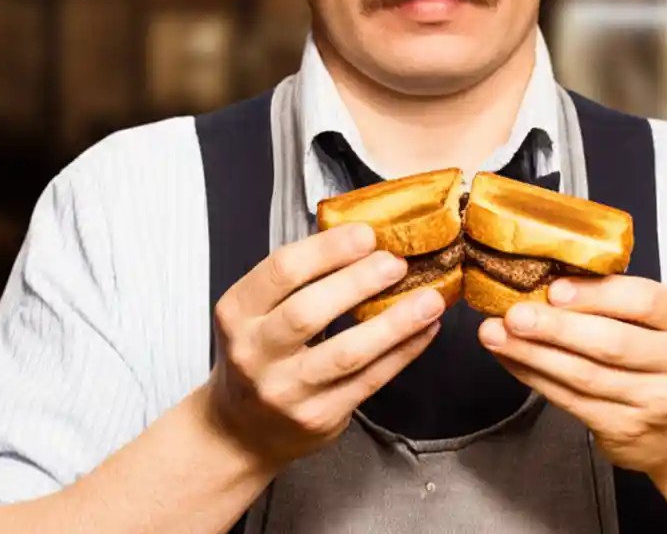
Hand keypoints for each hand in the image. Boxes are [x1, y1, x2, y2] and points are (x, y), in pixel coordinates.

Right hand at [205, 223, 444, 469]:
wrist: (240, 431)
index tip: (365, 235)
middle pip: (309, 310)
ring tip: (429, 299)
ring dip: (394, 322)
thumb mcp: (255, 313)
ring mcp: (286, 390)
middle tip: (396, 263)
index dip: (327, 249)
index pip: (282, 271)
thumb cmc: (259, 358)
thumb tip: (364, 240)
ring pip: (347, 352)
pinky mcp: (318, 417)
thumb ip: (298, 280)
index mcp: (237, 313)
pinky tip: (423, 330)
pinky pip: (369, 380)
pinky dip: (402, 352)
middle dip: (359, 282)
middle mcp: (255, 353)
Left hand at [478, 276, 666, 472]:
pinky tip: (510, 358)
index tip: (554, 289)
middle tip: (514, 314)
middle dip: (556, 328)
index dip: (597, 295)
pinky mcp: (625, 430)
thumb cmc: (656, 358)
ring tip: (495, 335)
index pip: (645, 301)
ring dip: (533, 354)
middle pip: (612, 343)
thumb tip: (542, 280)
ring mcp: (655, 402)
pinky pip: (570, 401)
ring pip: (585, 376)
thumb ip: (611, 300)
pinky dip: (534, 377)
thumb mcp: (654, 322)